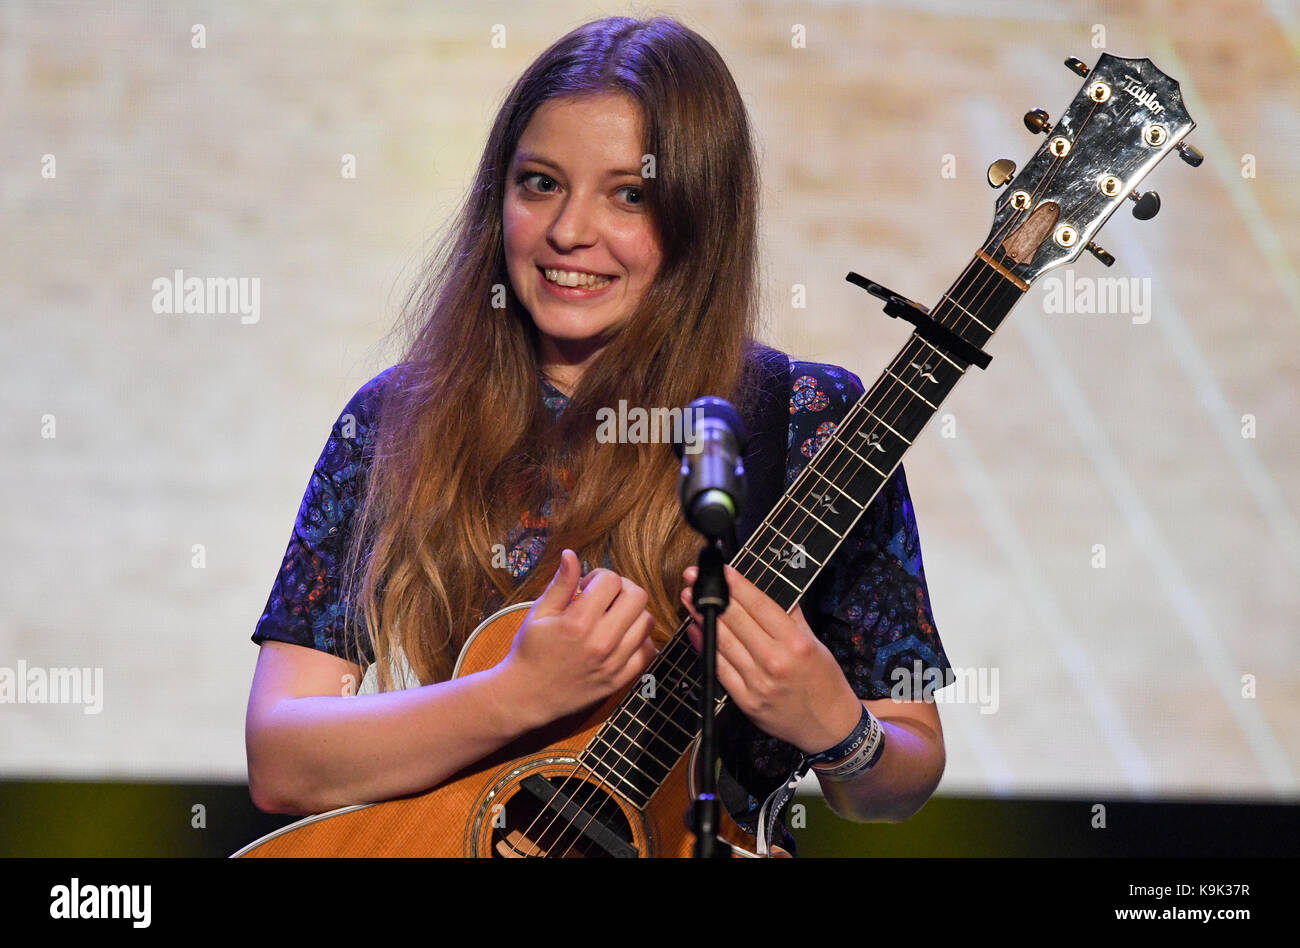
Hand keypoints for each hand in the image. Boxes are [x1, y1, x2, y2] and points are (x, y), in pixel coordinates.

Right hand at [498, 549, 657, 727]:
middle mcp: (601, 642)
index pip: (612, 580)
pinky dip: (639, 640)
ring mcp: (614, 663)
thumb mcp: (540, 612)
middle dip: (622, 589)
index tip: (587, 586)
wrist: (527, 695)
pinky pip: (648, 652)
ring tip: (612, 617)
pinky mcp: (620, 679)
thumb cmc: (531, 650)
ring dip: (632, 613)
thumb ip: (561, 583)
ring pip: (647, 621)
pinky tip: (621, 638)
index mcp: (578, 621)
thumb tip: (572, 554)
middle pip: (637, 597)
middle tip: (605, 597)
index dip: (600, 576)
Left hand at [679, 563, 862, 754]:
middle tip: (694, 577)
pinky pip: (718, 668)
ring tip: (689, 598)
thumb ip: (791, 616)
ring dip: (702, 617)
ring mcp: (757, 683)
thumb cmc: (825, 682)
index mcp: (795, 643)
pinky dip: (704, 646)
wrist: (829, 728)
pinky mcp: (745, 701)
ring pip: (722, 642)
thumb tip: (767, 589)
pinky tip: (696, 630)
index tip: (721, 570)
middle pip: (735, 621)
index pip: (760, 605)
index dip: (737, 585)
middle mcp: (775, 662)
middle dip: (711, 595)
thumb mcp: (815, 642)